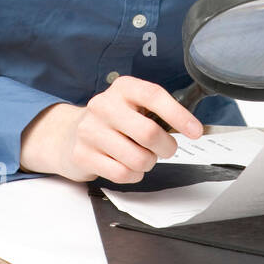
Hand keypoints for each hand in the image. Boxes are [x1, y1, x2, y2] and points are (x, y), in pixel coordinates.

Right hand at [19, 75, 203, 184]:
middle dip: (166, 147)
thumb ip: (156, 112)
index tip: (195, 131)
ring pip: (138, 158)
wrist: (68, 135)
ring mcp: (90, 130)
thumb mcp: (132, 106)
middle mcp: (104, 105)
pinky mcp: (82, 154)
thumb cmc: (113, 122)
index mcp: (122, 88)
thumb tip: (189, 127)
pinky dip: (133, 175)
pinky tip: (127, 166)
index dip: (178, 115)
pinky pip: (122, 174)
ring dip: (148, 163)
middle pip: (149, 133)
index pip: (154, 96)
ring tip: (141, 156)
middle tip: (165, 149)